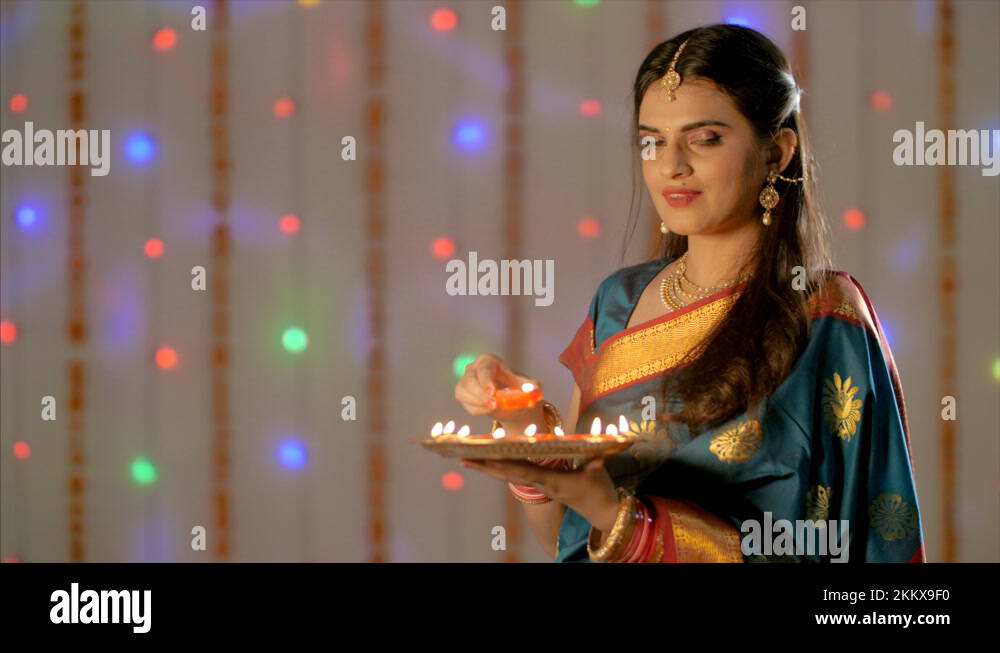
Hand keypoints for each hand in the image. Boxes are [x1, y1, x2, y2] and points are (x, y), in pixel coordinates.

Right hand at [454, 353, 543, 424]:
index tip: (493, 393)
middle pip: (470, 380)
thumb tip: (533, 389)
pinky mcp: (462, 394)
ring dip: (477, 403)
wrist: (512, 401)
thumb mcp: (529, 386)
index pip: (484, 369)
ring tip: (494, 408)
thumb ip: (532, 386)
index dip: (487, 381)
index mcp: (488, 361)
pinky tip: (488, 411)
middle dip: (480, 395)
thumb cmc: (519, 389)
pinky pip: (465, 403)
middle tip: (494, 405)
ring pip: (462, 391)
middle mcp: (473, 368)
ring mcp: (465, 380)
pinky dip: (476, 409)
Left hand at [461, 457, 620, 532]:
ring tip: (467, 459)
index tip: (485, 458)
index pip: (522, 472)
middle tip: (462, 458)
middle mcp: (540, 485)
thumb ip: (595, 464)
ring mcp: (540, 486)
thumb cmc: (599, 492)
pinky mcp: (542, 485)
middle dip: (485, 467)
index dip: (503, 465)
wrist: (601, 513)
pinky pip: (517, 476)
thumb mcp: (598, 475)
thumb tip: (598, 454)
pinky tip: (490, 463)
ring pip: (509, 476)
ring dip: (488, 468)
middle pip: (508, 475)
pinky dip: (502, 469)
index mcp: (551, 482)